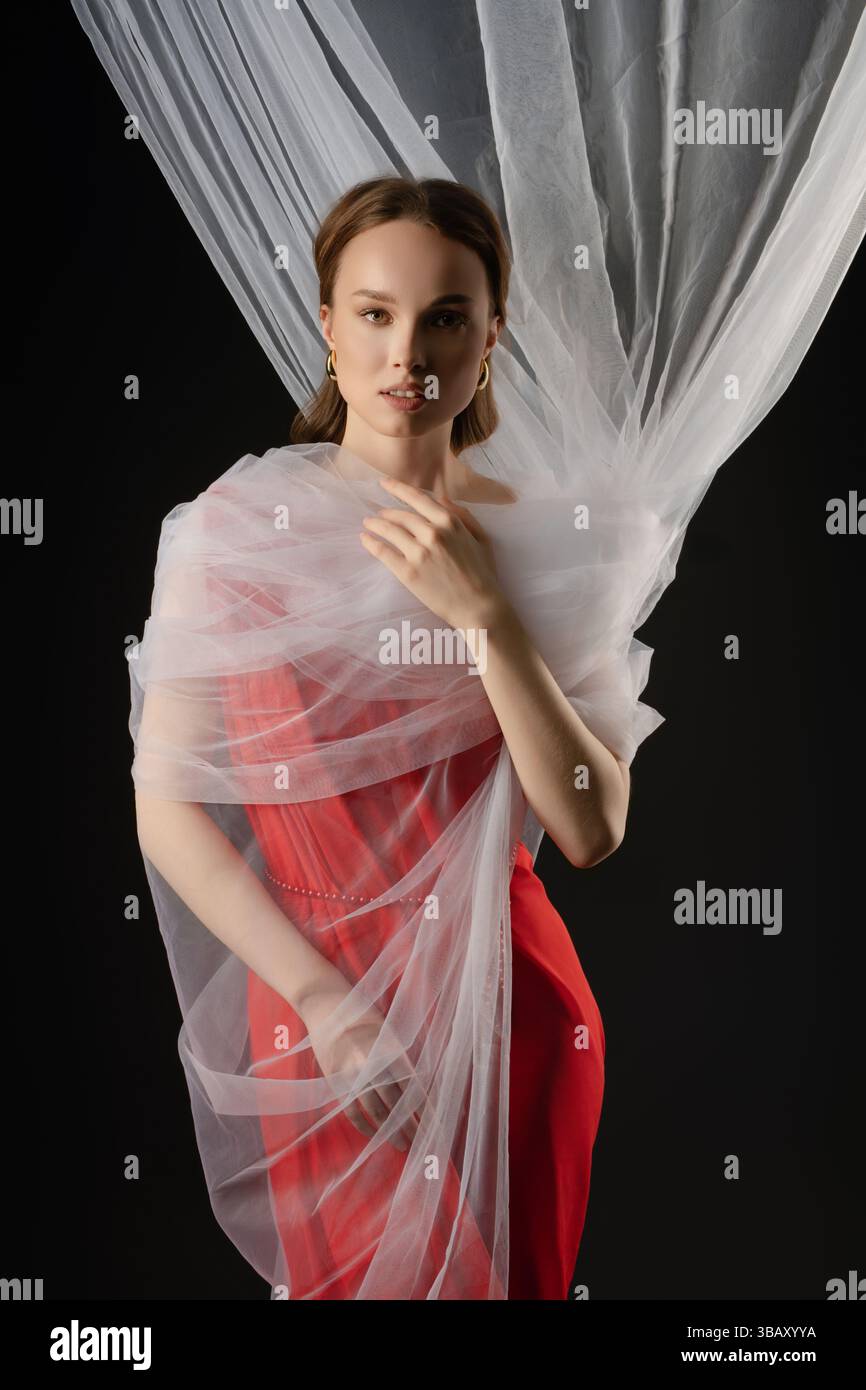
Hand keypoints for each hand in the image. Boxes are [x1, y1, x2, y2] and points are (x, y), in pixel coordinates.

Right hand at [299, 978, 422, 1152]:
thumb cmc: (363, 1017)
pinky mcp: (336, 1080)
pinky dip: (363, 1124)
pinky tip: (373, 1134)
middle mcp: (374, 1064)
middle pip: (397, 1102)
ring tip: (402, 1145)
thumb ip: (401, 1059)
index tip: (438, 1126)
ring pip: (376, 1109)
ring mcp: (354, 1073)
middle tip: (421, 1143)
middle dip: (411, 1125)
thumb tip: (420, 1087)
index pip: (414, 1087)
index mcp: (391, 1051)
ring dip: (390, 1130)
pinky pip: (351, 1109)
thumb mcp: (388, 1033)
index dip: (427, 1109)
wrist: (327, 1006)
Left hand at [359, 476, 507, 631]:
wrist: (479, 608)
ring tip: (368, 524)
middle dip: (386, 512)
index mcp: (450, 522)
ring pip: (390, 530)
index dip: (398, 488)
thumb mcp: (481, 538)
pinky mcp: (408, 572)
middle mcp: (432, 533)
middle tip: (377, 514)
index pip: (417, 499)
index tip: (384, 483)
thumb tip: (443, 498)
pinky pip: (384, 552)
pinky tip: (365, 539)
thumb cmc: (484, 574)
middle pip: (401, 515)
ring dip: (375, 524)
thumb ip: (463, 516)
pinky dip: (372, 543)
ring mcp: (418, 553)